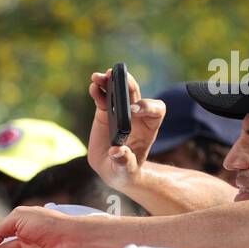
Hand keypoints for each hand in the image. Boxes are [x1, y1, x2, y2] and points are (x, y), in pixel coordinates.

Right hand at [87, 67, 165, 191]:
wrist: (112, 168)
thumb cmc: (124, 170)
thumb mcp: (125, 170)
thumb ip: (124, 161)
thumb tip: (116, 151)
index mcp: (148, 128)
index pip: (156, 110)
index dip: (147, 106)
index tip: (134, 110)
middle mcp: (136, 116)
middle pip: (135, 94)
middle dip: (127, 85)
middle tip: (116, 78)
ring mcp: (120, 112)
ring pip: (119, 91)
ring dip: (110, 81)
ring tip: (99, 77)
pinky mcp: (105, 112)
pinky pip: (103, 97)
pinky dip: (98, 90)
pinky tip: (93, 85)